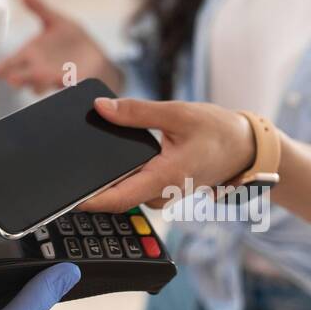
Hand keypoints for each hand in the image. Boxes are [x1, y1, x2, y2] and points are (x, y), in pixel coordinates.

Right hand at [0, 0, 121, 94]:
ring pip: (40, 86)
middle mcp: (37, 69)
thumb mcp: (55, 20)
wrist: (93, 54)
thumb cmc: (70, 39)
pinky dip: (64, 83)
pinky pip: (65, 85)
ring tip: (38, 78)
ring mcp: (52, 78)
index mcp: (30, 54)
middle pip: (21, 77)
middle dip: (17, 78)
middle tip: (12, 77)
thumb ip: (39, 7)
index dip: (2, 68)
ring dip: (38, 84)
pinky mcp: (70, 82)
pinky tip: (65, 78)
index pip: (11, 63)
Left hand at [77, 98, 255, 212]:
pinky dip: (120, 173)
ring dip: (105, 177)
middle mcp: (162, 193)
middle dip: (90, 183)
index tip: (65, 196)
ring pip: (125, 191)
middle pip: (116, 196)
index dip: (88, 201)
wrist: (245, 149)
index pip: (118, 199)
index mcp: (165, 178)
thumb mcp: (178, 113)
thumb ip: (137, 112)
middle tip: (65, 164)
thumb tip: (101, 108)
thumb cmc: (218, 132)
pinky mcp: (162, 188)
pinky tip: (109, 155)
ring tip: (83, 155)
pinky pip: (135, 185)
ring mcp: (162, 194)